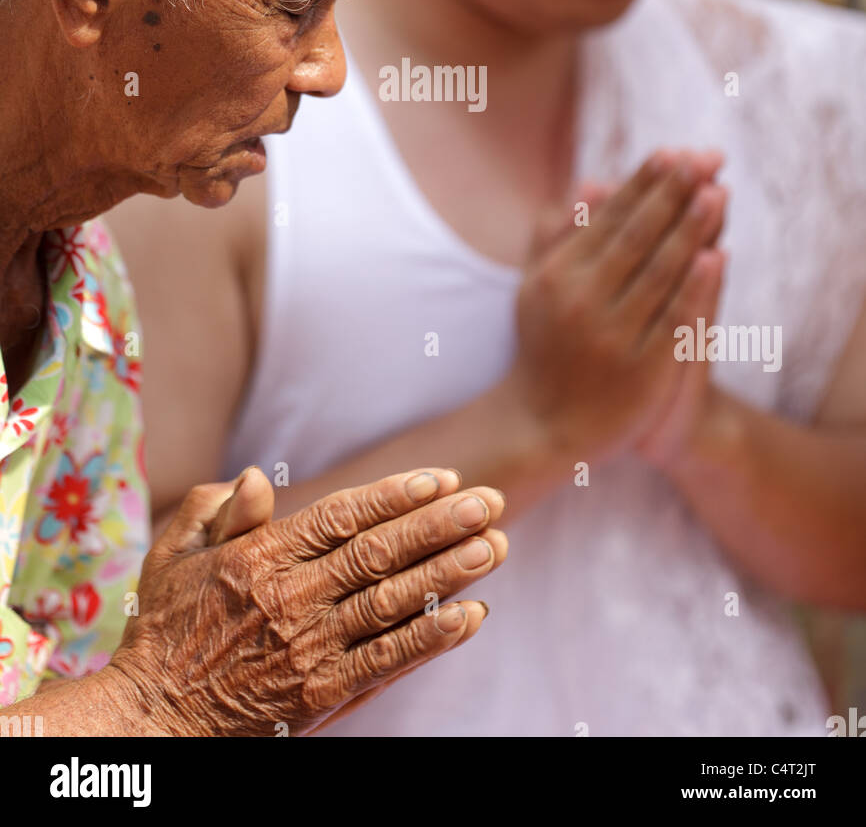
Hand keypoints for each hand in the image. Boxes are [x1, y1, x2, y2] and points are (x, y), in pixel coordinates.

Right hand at [108, 467, 506, 735]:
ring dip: (448, 575)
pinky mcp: (322, 694)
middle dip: (439, 525)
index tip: (443, 478)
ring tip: (494, 548)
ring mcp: (310, 648)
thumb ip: (216, 510)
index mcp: (260, 558)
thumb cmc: (164, 628)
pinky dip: (431, 639)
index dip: (396, 495)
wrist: (154, 719)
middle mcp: (292, 599)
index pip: (342, 516)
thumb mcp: (173, 555)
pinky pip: (386, 661)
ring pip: (392, 603)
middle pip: (379, 554)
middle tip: (489, 503)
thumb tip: (256, 477)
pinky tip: (470, 617)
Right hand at [511, 150, 726, 463]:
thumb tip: (592, 183)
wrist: (543, 425)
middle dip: (673, 193)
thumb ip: (559, 233)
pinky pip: (673, 320)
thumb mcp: (536, 285)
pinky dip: (695, 287)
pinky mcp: (640, 369)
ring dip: (691, 228)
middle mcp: (582, 299)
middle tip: (705, 158)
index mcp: (557, 273)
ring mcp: (612, 334)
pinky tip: (716, 255)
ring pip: (660, 272)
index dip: (643, 183)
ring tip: (719, 192)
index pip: (609, 218)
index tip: (673, 152)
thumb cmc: (543, 345)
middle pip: (637, 236)